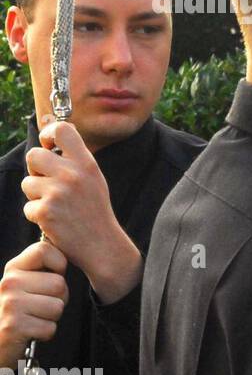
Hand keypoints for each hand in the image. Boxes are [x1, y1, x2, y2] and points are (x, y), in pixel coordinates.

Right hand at [0, 241, 69, 367]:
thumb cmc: (20, 311)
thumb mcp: (26, 283)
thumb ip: (43, 268)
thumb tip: (69, 247)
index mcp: (13, 268)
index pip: (44, 250)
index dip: (58, 265)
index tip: (50, 277)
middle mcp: (8, 282)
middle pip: (59, 284)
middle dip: (58, 299)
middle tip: (39, 306)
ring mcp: (10, 304)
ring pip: (58, 307)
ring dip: (52, 317)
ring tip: (34, 318)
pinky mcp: (13, 326)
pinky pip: (50, 328)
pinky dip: (45, 333)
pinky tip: (29, 331)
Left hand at [22, 120, 141, 303]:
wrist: (101, 244)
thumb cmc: (94, 210)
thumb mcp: (94, 179)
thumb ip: (76, 161)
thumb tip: (51, 143)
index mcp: (86, 163)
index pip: (63, 130)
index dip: (49, 133)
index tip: (49, 144)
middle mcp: (72, 174)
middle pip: (34, 155)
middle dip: (35, 169)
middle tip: (46, 182)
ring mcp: (57, 193)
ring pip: (27, 183)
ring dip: (35, 195)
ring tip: (55, 206)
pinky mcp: (45, 211)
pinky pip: (28, 207)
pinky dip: (37, 215)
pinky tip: (54, 221)